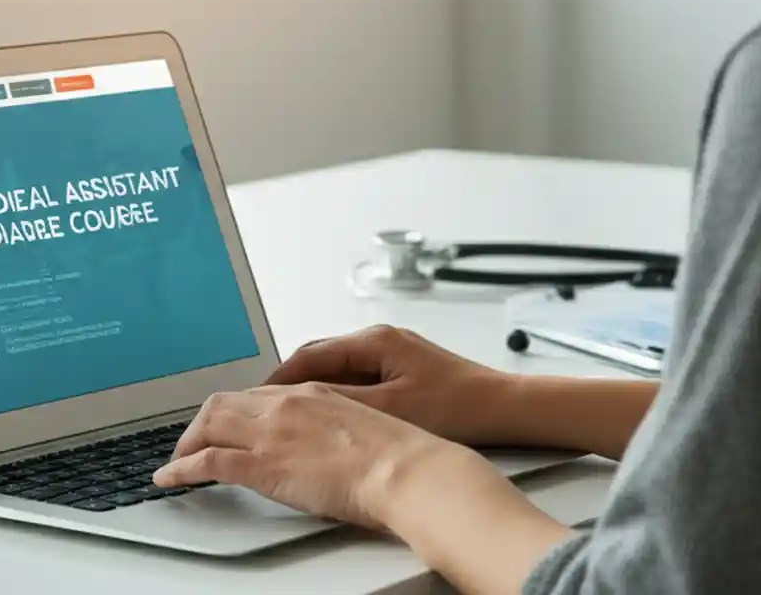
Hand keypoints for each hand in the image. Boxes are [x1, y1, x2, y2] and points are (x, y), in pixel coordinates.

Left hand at [152, 382, 496, 529]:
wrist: (407, 469)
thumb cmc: (402, 455)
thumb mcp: (368, 427)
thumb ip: (341, 428)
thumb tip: (333, 445)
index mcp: (314, 392)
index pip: (260, 394)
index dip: (237, 410)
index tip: (229, 424)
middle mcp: (287, 404)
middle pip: (225, 402)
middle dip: (203, 422)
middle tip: (194, 441)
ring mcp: (272, 431)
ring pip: (209, 423)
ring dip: (187, 441)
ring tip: (177, 460)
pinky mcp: (262, 463)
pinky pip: (207, 461)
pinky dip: (181, 468)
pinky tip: (170, 477)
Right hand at [267, 325, 519, 445]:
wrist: (506, 408)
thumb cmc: (459, 406)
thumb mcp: (392, 408)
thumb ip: (343, 403)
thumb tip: (300, 404)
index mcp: (374, 342)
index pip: (310, 355)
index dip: (278, 378)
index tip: (254, 397)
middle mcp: (380, 341)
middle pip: (319, 358)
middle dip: (289, 383)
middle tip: (263, 408)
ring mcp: (393, 354)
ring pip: (337, 369)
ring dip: (313, 390)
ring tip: (290, 417)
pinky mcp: (404, 371)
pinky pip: (358, 379)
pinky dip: (338, 396)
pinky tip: (332, 419)